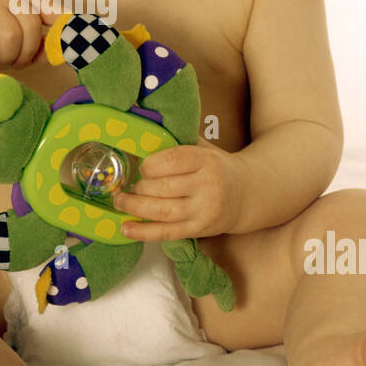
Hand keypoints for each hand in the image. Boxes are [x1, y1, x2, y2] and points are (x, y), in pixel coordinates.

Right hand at [0, 0, 57, 70]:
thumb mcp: (24, 44)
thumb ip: (44, 45)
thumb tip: (63, 50)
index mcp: (25, 0)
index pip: (49, 9)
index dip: (61, 23)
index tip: (65, 42)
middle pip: (31, 25)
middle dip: (26, 51)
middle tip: (15, 61)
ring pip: (10, 36)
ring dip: (5, 57)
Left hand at [112, 140, 245, 240]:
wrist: (246, 195)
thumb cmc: (216, 167)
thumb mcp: (204, 148)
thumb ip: (179, 141)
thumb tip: (143, 133)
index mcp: (206, 161)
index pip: (174, 160)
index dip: (151, 164)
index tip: (141, 167)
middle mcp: (207, 186)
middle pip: (164, 188)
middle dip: (139, 188)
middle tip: (125, 186)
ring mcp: (203, 210)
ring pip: (163, 211)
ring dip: (135, 207)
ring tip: (119, 202)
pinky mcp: (199, 229)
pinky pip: (167, 232)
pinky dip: (144, 232)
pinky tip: (126, 229)